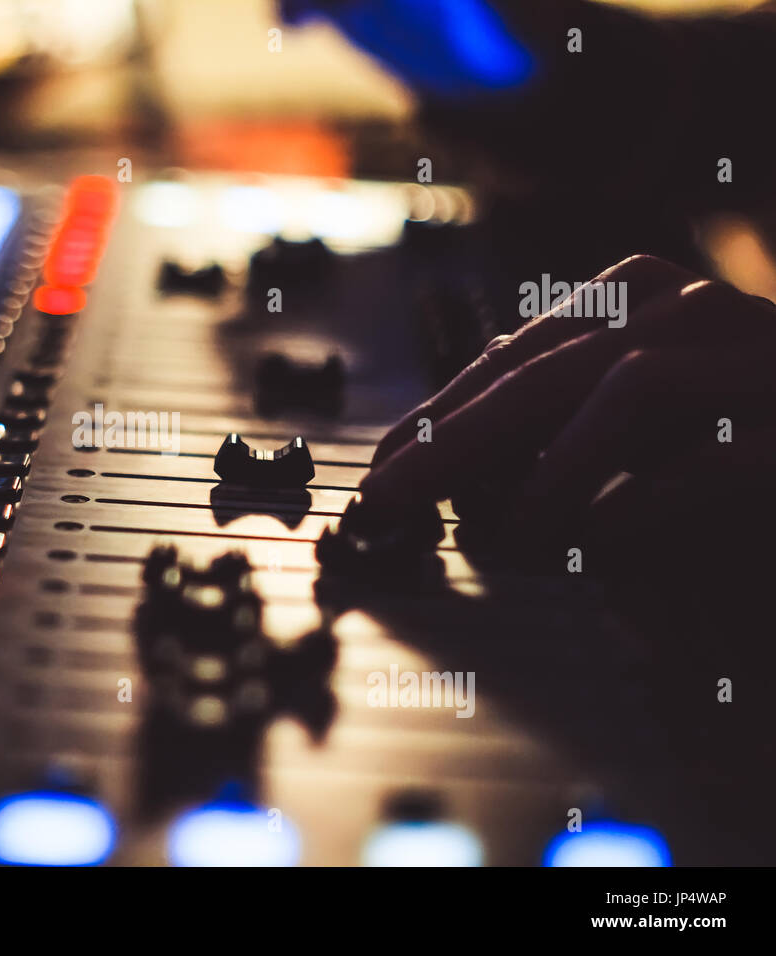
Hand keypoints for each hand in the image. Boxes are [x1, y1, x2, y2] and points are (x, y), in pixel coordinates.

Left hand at [361, 255, 775, 544]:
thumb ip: (559, 417)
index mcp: (641, 304)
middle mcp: (695, 314)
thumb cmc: (737, 440)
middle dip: (454, 440)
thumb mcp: (630, 421)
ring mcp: (756, 360)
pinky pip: (717, 452)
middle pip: (547, 370)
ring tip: (509, 537)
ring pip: (631, 385)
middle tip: (391, 500)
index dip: (439, 417)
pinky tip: (599, 536)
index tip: (381, 472)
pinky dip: (648, 494)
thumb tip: (459, 440)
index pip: (514, 359)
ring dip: (554, 469)